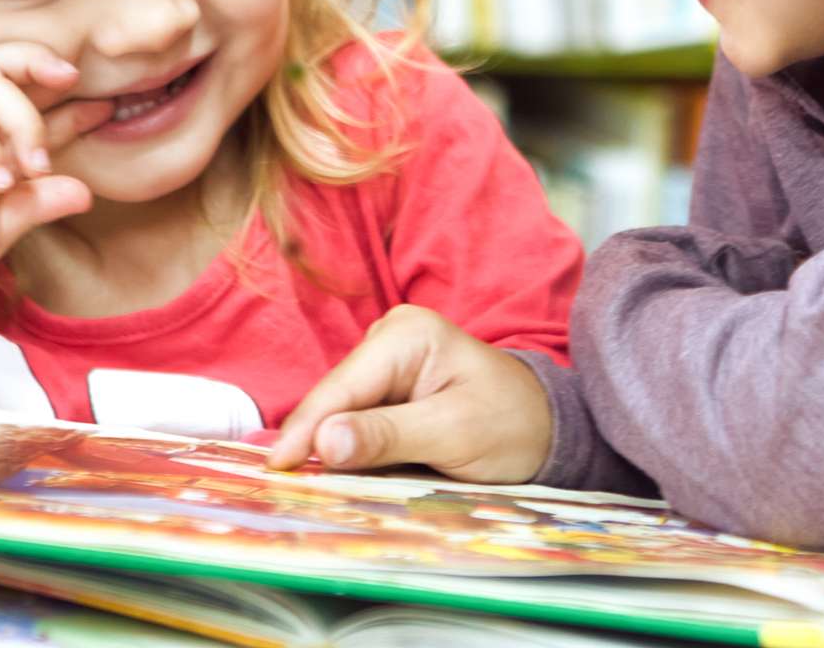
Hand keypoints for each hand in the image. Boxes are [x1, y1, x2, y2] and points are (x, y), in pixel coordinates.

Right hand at [0, 42, 114, 293]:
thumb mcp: (4, 226)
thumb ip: (41, 203)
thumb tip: (88, 192)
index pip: (41, 108)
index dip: (76, 105)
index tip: (108, 108)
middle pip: (4, 64)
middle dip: (41, 60)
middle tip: (73, 79)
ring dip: (26, 124)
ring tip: (33, 168)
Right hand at [266, 305, 553, 482]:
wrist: (546, 430)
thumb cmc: (512, 425)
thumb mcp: (454, 433)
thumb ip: (389, 435)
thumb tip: (326, 440)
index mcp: (406, 335)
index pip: (341, 387)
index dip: (305, 430)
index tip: (277, 470)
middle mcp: (388, 340)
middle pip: (333, 400)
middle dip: (312, 441)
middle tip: (281, 487)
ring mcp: (384, 365)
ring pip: (338, 414)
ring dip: (325, 448)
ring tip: (297, 485)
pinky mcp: (386, 392)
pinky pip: (354, 422)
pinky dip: (344, 449)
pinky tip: (328, 473)